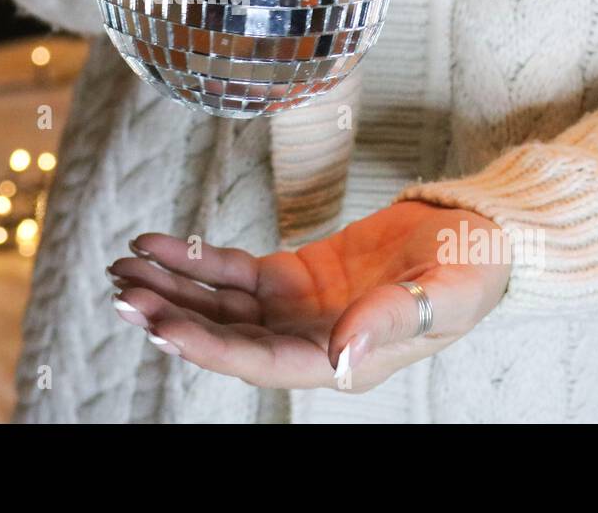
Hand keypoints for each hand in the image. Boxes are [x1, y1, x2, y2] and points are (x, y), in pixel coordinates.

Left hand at [106, 200, 510, 390]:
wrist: (476, 236)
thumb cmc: (470, 273)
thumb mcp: (442, 296)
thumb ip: (390, 320)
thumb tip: (341, 356)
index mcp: (341, 361)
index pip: (262, 362)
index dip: (210, 347)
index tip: (162, 327)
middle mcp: (308, 342)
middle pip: (226, 336)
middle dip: (173, 315)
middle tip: (121, 296)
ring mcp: (295, 309)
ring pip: (218, 303)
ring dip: (171, 287)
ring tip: (122, 269)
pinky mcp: (290, 274)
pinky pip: (232, 269)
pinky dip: (194, 257)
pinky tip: (157, 244)